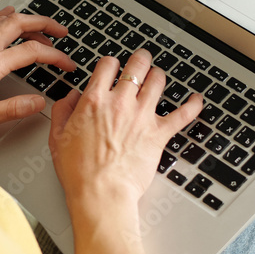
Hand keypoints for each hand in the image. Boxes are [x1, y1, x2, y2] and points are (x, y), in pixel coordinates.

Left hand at [0, 7, 74, 140]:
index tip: (66, 64)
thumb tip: (38, 102)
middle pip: (18, 24)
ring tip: (43, 26)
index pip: (30, 53)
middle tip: (62, 31)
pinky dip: (4, 18)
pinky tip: (9, 17)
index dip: (54, 57)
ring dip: (26, 19)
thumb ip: (12, 109)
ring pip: (3, 20)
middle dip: (44, 24)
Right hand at [49, 50, 202, 216]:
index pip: (108, 65)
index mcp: (95, 101)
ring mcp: (142, 116)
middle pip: (137, 67)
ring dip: (158, 76)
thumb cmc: (79, 171)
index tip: (112, 68)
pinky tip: (197, 99)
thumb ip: (62, 111)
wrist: (101, 193)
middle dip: (140, 59)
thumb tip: (70, 97)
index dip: (111, 63)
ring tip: (158, 76)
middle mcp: (121, 103)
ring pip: (158, 81)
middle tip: (142, 59)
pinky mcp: (159, 134)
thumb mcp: (57, 137)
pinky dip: (192, 105)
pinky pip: (182, 114)